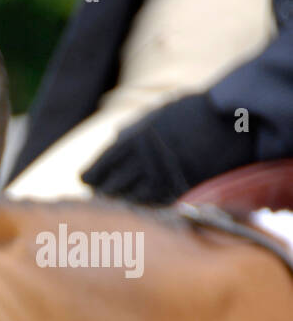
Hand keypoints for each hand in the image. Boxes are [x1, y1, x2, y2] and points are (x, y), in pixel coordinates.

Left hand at [81, 93, 253, 203]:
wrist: (235, 120)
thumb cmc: (196, 113)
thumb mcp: (159, 113)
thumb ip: (134, 128)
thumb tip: (113, 137)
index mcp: (133, 139)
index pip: (99, 167)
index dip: (90, 177)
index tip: (85, 181)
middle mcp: (142, 161)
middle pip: (110, 188)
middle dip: (102, 193)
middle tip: (98, 197)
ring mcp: (161, 178)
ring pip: (130, 200)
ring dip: (121, 203)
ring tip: (116, 204)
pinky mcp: (179, 191)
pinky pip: (154, 205)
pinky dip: (144, 207)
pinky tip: (139, 208)